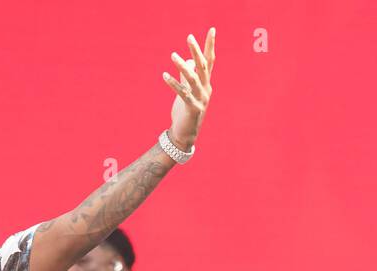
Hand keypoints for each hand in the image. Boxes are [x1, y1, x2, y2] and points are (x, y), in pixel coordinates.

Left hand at [163, 28, 214, 150]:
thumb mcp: (187, 92)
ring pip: (193, 79)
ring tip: (173, 55)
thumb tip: (187, 62)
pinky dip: (173, 83)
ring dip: (183, 66)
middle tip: (189, 37)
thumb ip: (186, 77)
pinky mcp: (193, 108)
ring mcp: (201, 99)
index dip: (210, 45)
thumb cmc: (185, 112)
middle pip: (203, 66)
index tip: (212, 29)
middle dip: (197, 50)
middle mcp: (206, 89)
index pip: (210, 61)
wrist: (185, 135)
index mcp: (206, 84)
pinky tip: (164, 75)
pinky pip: (183, 93)